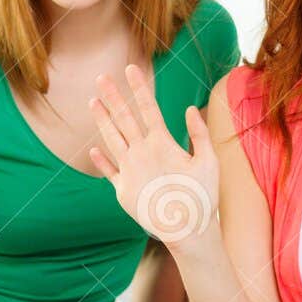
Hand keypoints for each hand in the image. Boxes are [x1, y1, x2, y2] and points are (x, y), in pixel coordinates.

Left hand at [89, 65, 218, 247]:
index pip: (148, 107)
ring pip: (111, 139)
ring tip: (92, 102)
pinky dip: (101, 160)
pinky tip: (94, 149)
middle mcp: (141, 154)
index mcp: (162, 144)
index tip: (130, 68)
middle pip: (123, 118)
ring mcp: (129, 172)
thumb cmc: (202, 197)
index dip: (139, 87)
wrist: (186, 232)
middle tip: (101, 77)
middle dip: (112, 95)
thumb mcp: (209, 162)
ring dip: (102, 119)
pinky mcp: (122, 191)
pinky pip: (108, 171)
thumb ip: (199, 134)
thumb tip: (188, 109)